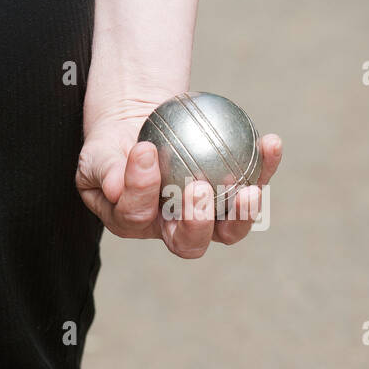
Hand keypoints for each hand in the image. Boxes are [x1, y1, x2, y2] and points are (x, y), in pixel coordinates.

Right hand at [76, 98, 282, 257]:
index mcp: (133, 223)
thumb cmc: (114, 143)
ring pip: (227, 229)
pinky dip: (264, 168)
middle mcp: (172, 229)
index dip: (140, 187)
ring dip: (241, 214)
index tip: (143, 150)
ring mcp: (207, 217)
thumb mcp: (97, 152)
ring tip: (247, 188)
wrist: (141, 126)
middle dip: (197, 222)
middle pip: (189, 242)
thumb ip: (104, 170)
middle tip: (198, 188)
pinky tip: (271, 143)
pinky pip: (251, 185)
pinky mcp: (232, 197)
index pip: (136, 214)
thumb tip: (115, 188)